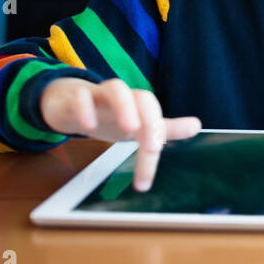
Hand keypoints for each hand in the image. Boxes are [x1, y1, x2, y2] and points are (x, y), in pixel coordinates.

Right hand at [40, 78, 201, 191]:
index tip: (149, 173)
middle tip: (152, 148)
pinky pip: (81, 95)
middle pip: (142, 98)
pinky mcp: (74, 96)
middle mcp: (123, 97)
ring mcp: (98, 94)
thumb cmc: (107, 115)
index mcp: (138, 106)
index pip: (155, 120)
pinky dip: (86, 107)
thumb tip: (196, 125)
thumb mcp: (136, 126)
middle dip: (150, 122)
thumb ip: (163, 128)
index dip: (158, 140)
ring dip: (125, 107)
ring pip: (116, 89)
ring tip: (129, 128)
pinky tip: (88, 125)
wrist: (66, 103)